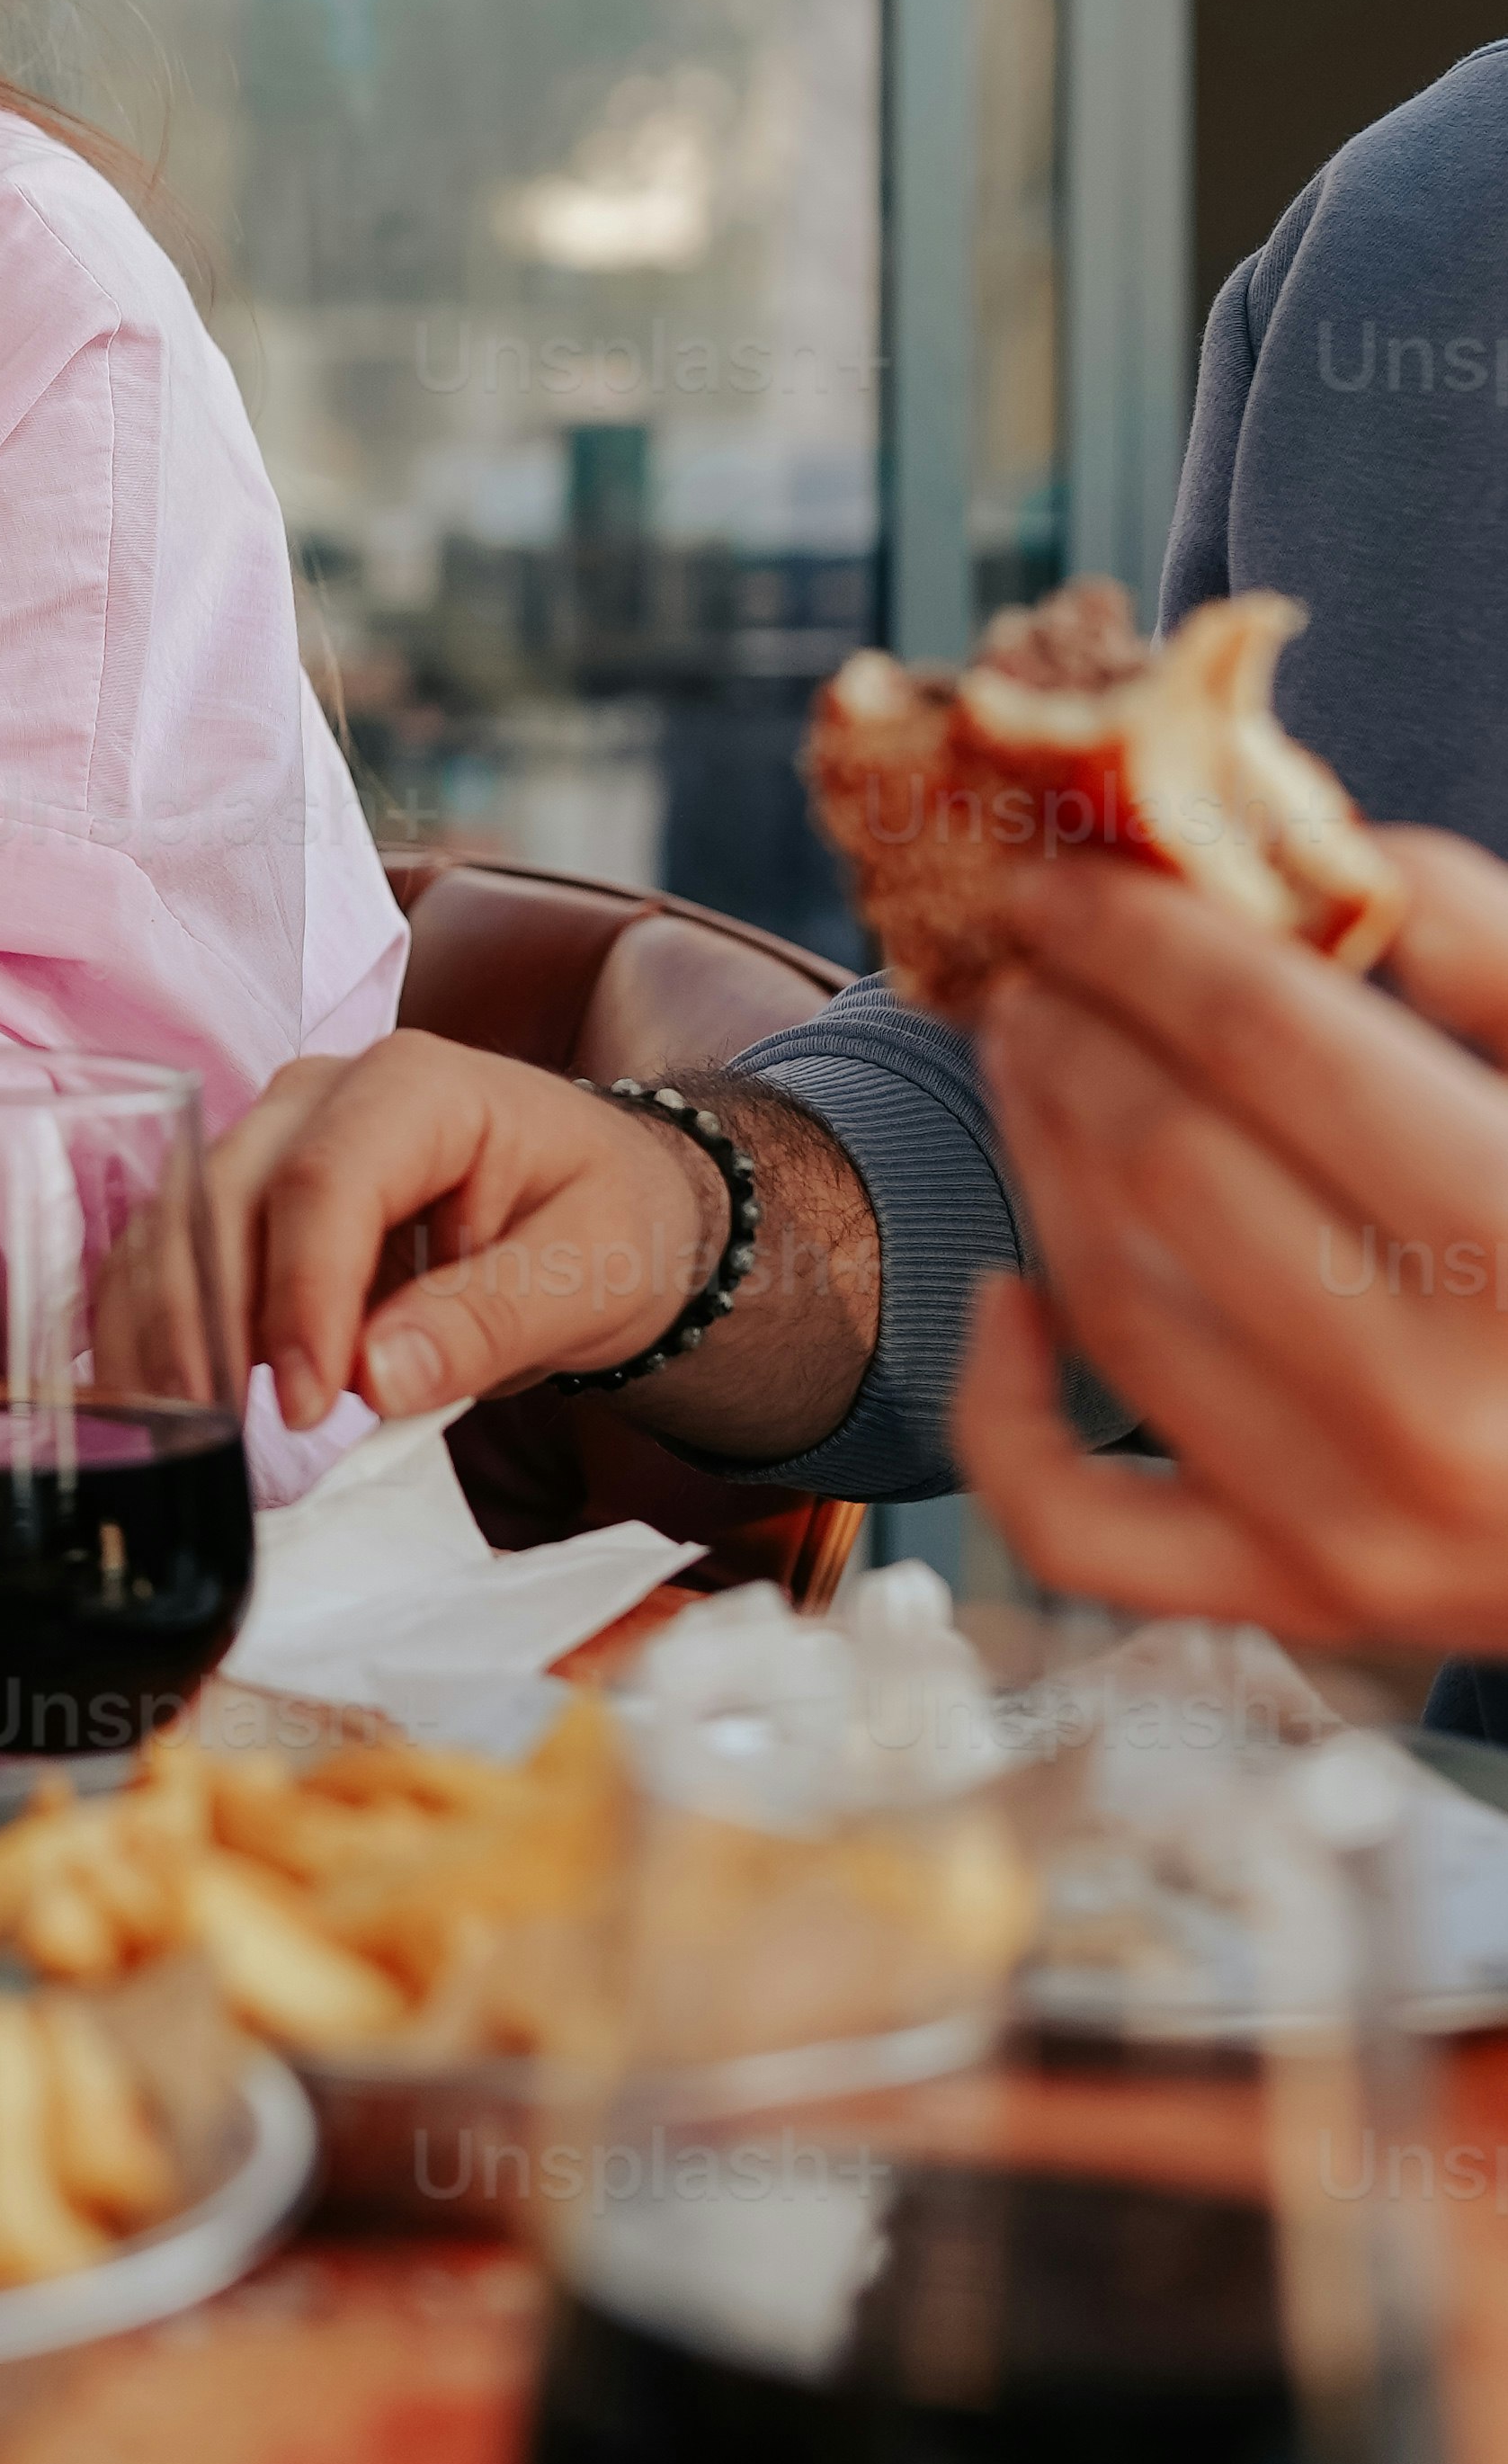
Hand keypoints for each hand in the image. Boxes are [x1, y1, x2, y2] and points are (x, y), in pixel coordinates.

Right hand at [211, 1031, 732, 1431]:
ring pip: (182, 1222)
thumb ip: (486, 1321)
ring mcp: (275, 1136)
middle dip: (210, 1316)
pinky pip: (180, 1253)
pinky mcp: (250, 1193)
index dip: (303, 1296)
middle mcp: (324, 1093)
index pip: (326, 1183)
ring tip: (183, 1430)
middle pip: (229, 1193)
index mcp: (418, 1086)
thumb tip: (376, 1377)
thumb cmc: (605, 1219)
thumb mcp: (587, 1274)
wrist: (602, 1205)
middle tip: (221, 1431)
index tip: (311, 1404)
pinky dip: (164, 1326)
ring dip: (169, 1327)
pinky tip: (169, 1401)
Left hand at [957, 832, 1507, 1646]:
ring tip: (1024, 1057)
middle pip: (1170, 1165)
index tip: (1069, 878)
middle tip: (1032, 957)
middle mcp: (1436, 1402)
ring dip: (1038, 1160)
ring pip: (1113, 1308)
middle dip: (1077, 1035)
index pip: (1275, 1043)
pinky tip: (1005, 1292)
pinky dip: (1005, 1412)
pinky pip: (1083, 1523)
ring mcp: (1360, 1526)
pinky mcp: (1308, 1604)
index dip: (1150, 940)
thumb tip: (1337, 860)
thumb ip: (1501, 960)